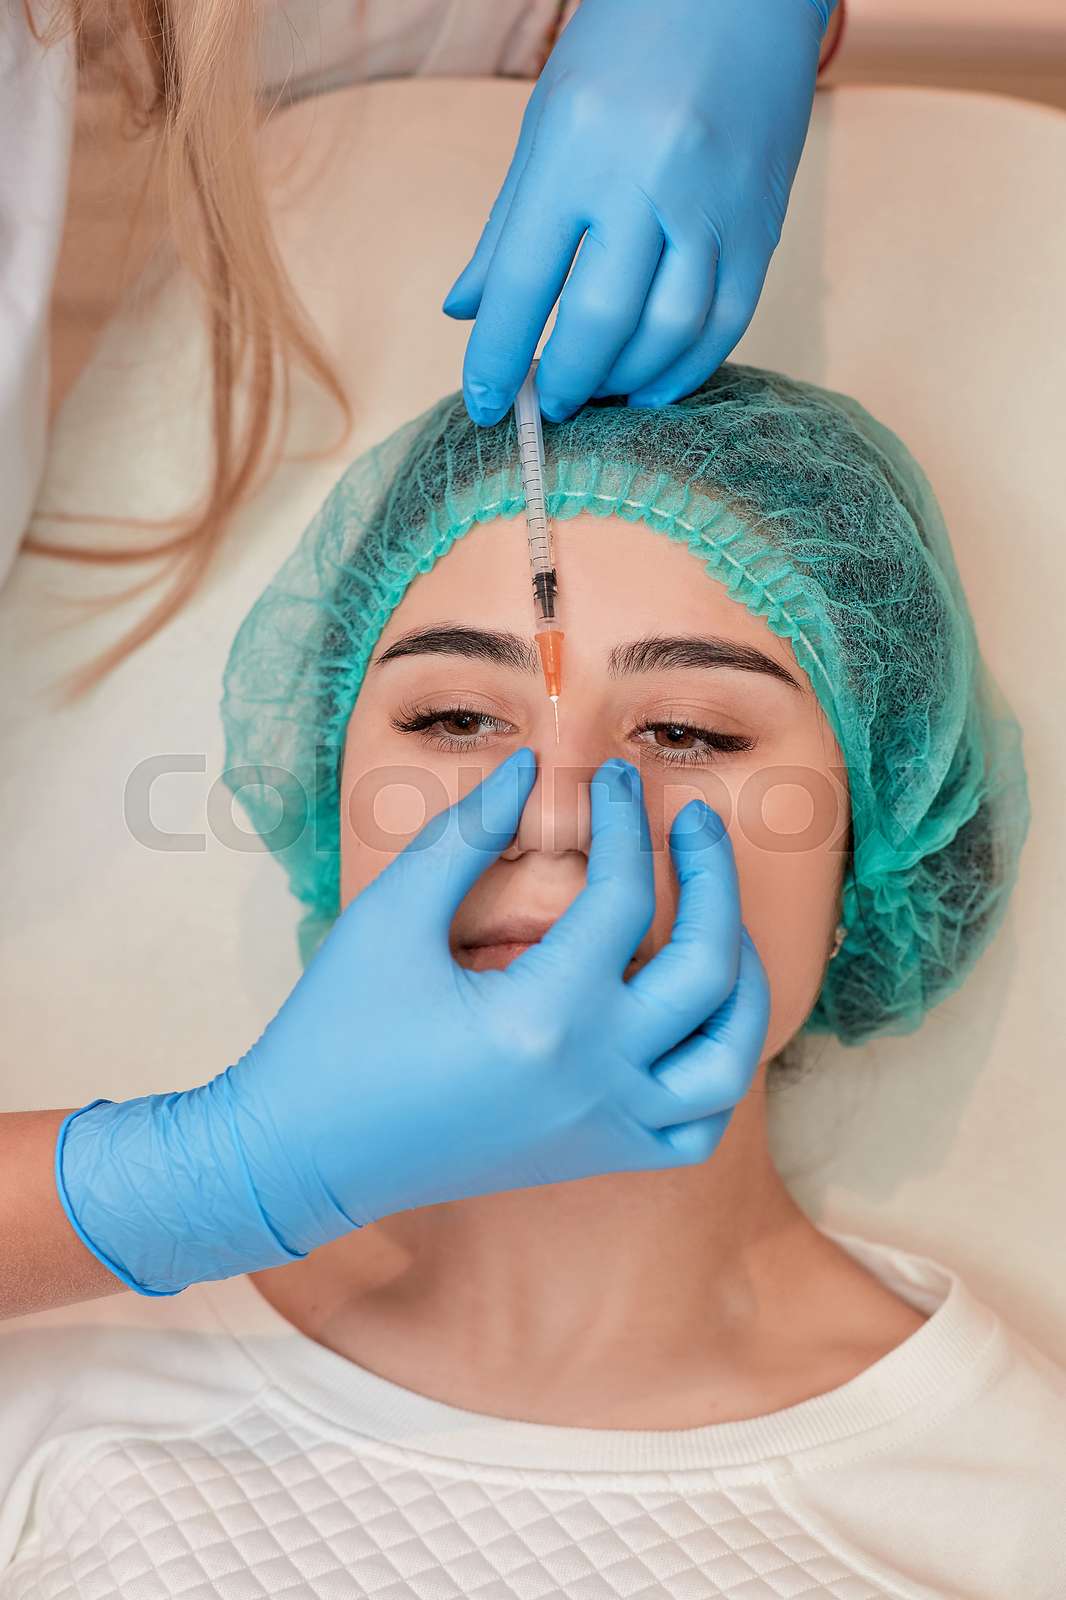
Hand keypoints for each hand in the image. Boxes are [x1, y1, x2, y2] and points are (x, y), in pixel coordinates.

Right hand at [56, 752, 768, 1294]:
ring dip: (743, 978)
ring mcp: (605, 1127)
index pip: (624, 894)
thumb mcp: (391, 917)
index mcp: (544, 1016)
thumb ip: (467, 836)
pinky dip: (719, 1072)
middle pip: (709, 966)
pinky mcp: (596, 1156)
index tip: (616, 777)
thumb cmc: (336, 1031)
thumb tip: (530, 767)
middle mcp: (595, 1078)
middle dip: (713, 876)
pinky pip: (698, 1127)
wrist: (302, 1153)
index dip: (626, 820)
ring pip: (730, 1057)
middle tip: (693, 822)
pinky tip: (693, 1020)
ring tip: (721, 920)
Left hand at [444, 0, 831, 423]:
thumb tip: (464, 312)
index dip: (498, 358)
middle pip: (601, 320)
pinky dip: (688, 368)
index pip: (523, 282)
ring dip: (628, 382)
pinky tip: (655, 384)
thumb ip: (507, 227)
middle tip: (550, 405)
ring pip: (671, 330)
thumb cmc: (627, 44)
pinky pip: (728, 320)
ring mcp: (713, 203)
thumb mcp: (548, 122)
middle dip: (568, 381)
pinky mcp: (762, 221)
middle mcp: (648, 178)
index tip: (485, 405)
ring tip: (601, 394)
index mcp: (577, 149)